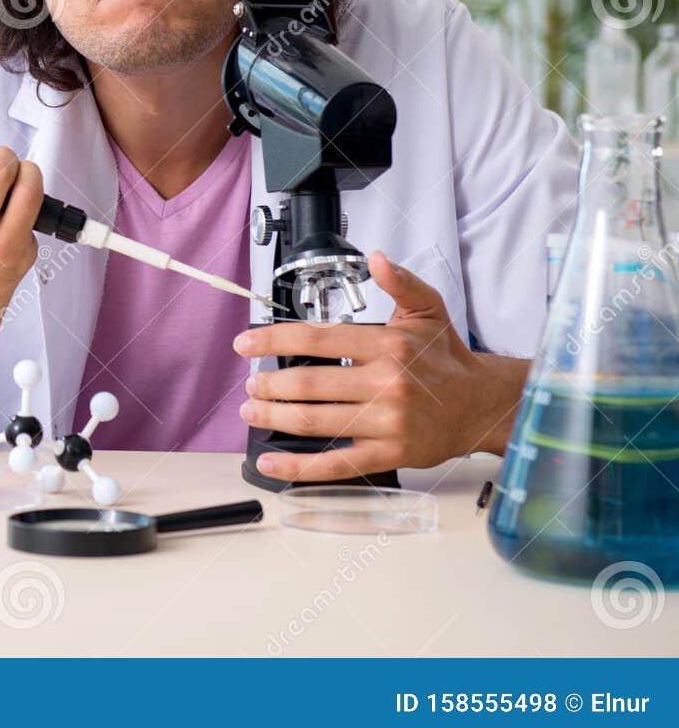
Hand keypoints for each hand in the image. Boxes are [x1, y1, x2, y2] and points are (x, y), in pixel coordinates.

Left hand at [232, 250, 524, 482]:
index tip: (246, 344)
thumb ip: (400, 282)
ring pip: (313, 421)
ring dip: (273, 417)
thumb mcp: (428, 310)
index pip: (316, 339)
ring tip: (252, 410)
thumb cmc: (446, 358)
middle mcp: (385, 383)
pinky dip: (298, 468)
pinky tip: (270, 463)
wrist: (481, 405)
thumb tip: (376, 258)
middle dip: (269, 384)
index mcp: (387, 346)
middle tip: (251, 385)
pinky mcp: (388, 455)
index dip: (273, 341)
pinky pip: (335, 464)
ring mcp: (386, 422)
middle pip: (307, 383)